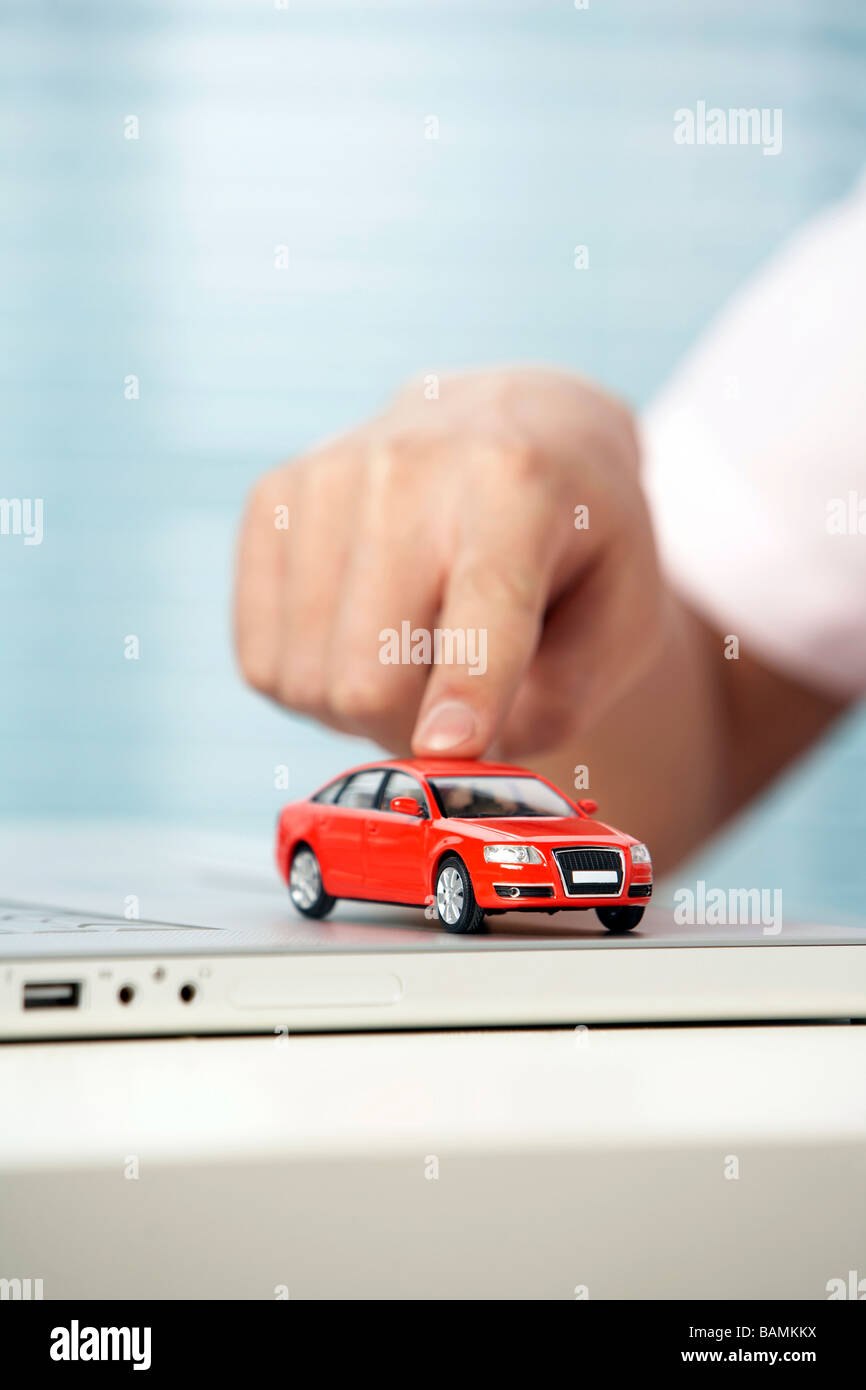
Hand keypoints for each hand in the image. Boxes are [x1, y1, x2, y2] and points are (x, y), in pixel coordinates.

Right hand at [235, 368, 662, 758]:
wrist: (523, 424)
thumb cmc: (580, 541)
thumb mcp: (624, 617)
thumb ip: (558, 701)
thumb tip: (445, 752)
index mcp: (520, 482)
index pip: (482, 606)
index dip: (466, 689)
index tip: (448, 750)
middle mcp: (409, 463)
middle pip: (370, 677)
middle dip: (411, 734)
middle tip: (453, 722)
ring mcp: (325, 475)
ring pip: (306, 680)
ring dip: (360, 713)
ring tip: (414, 667)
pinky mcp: (271, 501)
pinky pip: (262, 660)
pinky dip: (312, 684)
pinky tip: (363, 642)